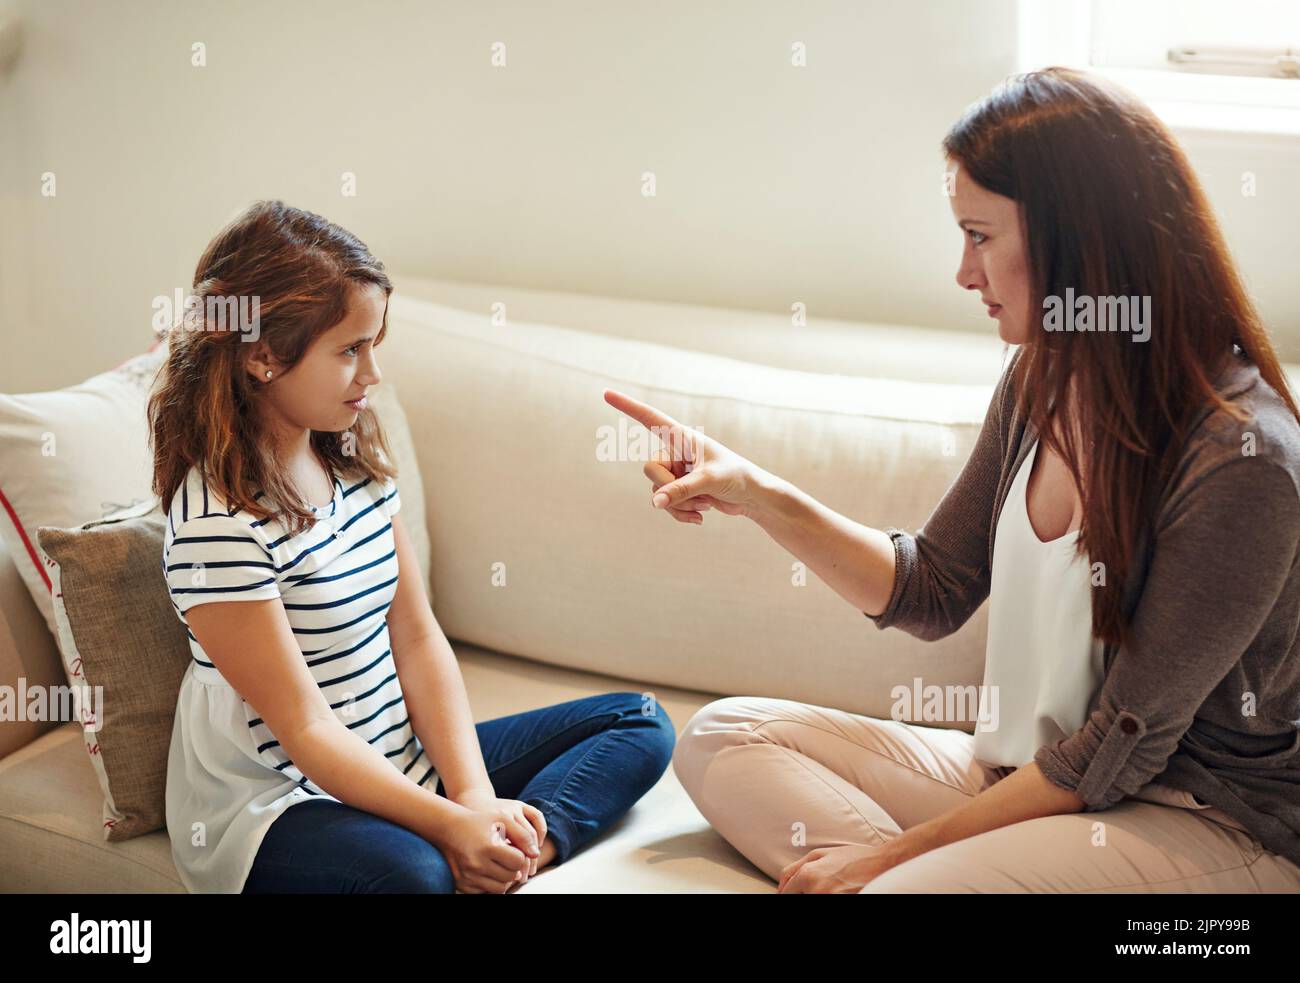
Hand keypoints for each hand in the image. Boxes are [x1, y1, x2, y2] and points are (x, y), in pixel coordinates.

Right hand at [437, 793, 545, 893]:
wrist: (449, 829)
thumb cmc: (480, 822)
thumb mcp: (502, 819)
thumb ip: (522, 835)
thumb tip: (535, 854)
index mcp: (489, 846)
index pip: (518, 861)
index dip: (520, 855)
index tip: (513, 849)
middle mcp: (477, 863)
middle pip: (510, 876)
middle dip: (513, 867)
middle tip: (506, 857)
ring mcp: (468, 876)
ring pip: (500, 888)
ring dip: (503, 878)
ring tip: (499, 865)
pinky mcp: (462, 885)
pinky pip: (485, 892)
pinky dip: (490, 885)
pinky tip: (488, 871)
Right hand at [603, 389, 769, 524]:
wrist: (753, 497)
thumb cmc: (737, 478)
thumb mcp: (709, 481)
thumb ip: (681, 491)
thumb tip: (654, 504)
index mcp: (683, 437)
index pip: (650, 418)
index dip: (627, 406)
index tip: (606, 393)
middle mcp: (676, 451)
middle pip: (650, 469)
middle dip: (669, 487)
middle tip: (698, 492)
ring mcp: (676, 472)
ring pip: (656, 491)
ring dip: (680, 504)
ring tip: (705, 504)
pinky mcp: (679, 490)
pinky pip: (664, 504)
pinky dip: (681, 513)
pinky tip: (701, 517)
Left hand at [777, 842, 899, 893]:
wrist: (883, 865)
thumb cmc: (853, 857)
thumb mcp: (820, 854)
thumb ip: (795, 869)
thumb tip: (781, 886)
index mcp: (808, 876)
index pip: (785, 894)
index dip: (787, 893)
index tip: (795, 891)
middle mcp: (816, 892)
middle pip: (797, 900)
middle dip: (802, 894)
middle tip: (821, 885)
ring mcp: (829, 901)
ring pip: (810, 901)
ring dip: (813, 896)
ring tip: (831, 887)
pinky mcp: (842, 904)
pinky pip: (824, 903)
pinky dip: (827, 897)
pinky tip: (837, 891)